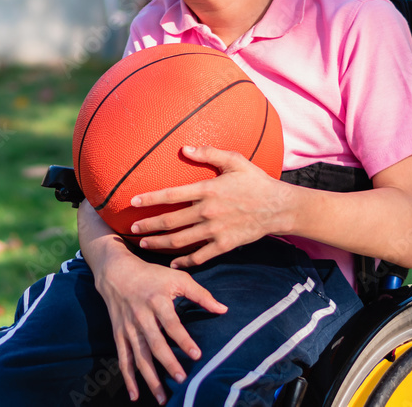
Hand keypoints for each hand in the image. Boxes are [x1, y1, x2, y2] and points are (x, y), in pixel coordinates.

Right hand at [94, 250, 227, 403]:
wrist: (116, 272)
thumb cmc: (152, 276)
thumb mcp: (177, 278)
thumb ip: (200, 294)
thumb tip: (223, 309)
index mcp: (157, 302)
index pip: (172, 324)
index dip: (184, 340)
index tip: (197, 355)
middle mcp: (141, 316)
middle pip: (155, 343)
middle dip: (168, 363)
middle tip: (182, 379)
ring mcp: (129, 328)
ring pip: (139, 356)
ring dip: (150, 378)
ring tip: (163, 398)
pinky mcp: (119, 335)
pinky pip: (123, 359)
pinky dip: (128, 378)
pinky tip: (135, 395)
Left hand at [130, 145, 294, 267]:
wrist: (280, 208)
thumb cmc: (256, 181)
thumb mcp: (235, 160)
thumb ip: (209, 153)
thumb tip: (184, 148)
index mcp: (207, 189)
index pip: (171, 195)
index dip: (150, 199)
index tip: (133, 202)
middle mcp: (207, 212)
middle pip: (170, 221)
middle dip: (148, 226)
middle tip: (131, 228)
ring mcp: (215, 231)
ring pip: (180, 240)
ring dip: (160, 243)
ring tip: (144, 243)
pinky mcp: (224, 245)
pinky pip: (200, 256)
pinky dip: (185, 261)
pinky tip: (173, 263)